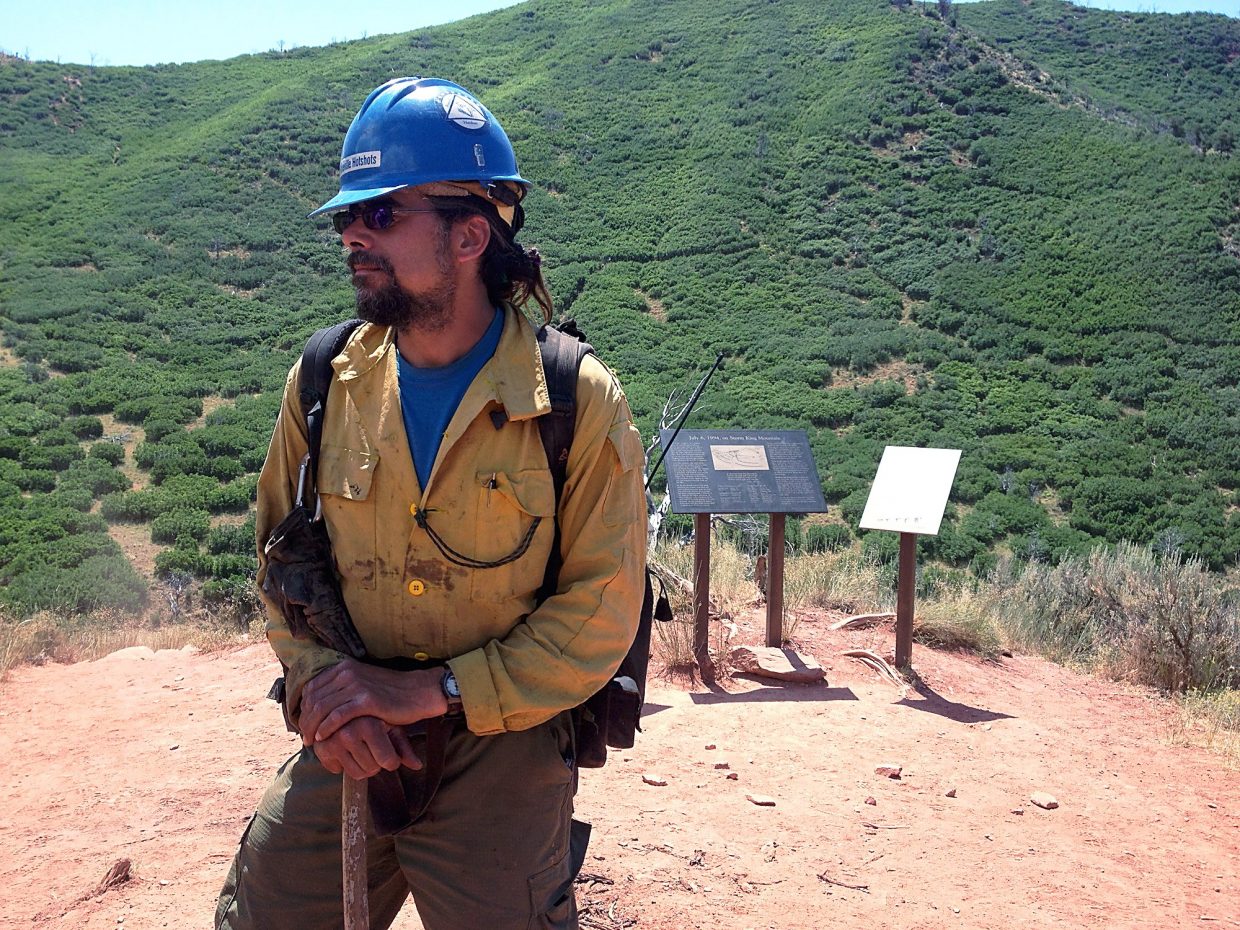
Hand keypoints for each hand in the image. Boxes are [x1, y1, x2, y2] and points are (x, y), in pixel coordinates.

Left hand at [299, 660, 447, 744]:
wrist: (417, 692)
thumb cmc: (389, 693)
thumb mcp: (362, 684)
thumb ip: (341, 689)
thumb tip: (318, 704)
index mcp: (344, 667)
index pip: (312, 688)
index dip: (303, 708)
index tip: (304, 724)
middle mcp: (347, 673)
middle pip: (314, 699)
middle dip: (305, 720)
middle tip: (304, 737)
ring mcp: (357, 685)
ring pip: (322, 708)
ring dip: (312, 727)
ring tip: (311, 741)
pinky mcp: (366, 700)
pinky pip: (337, 716)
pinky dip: (326, 728)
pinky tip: (323, 738)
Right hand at [311, 716, 422, 778]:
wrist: (349, 702)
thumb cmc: (378, 716)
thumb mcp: (393, 727)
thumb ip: (404, 747)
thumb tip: (418, 766)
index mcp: (370, 726)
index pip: (388, 762)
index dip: (392, 761)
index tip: (391, 753)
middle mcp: (349, 733)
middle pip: (372, 769)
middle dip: (376, 763)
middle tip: (374, 748)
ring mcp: (332, 741)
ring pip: (357, 773)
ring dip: (362, 767)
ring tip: (362, 750)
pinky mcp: (321, 747)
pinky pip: (338, 770)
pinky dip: (343, 765)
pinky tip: (346, 752)